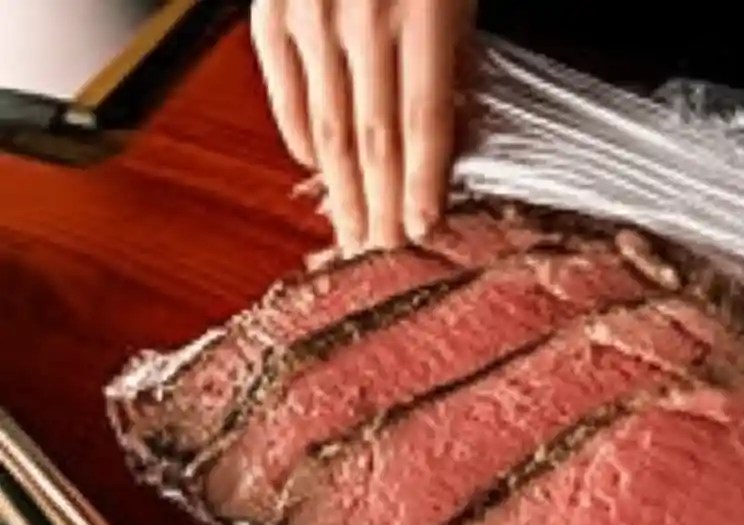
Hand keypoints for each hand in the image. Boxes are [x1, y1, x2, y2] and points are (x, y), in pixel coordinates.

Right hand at [251, 0, 473, 254]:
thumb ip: (453, 58)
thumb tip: (451, 140)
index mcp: (421, 12)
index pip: (422, 120)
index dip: (423, 183)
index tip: (425, 232)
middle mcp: (358, 17)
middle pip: (370, 137)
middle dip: (380, 207)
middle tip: (384, 261)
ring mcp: (307, 15)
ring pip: (324, 125)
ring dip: (341, 190)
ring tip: (352, 237)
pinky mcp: (270, 10)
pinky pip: (283, 89)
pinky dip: (299, 136)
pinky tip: (315, 171)